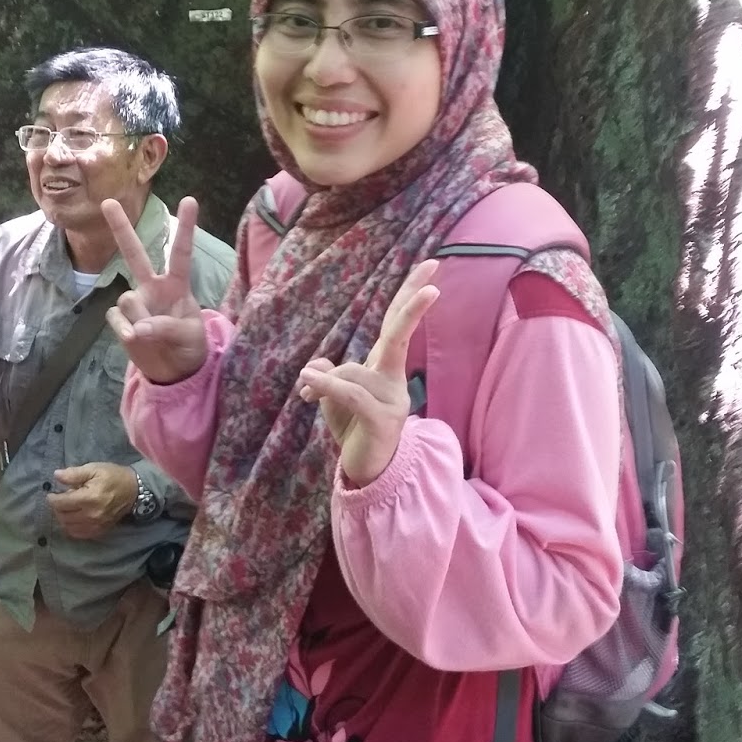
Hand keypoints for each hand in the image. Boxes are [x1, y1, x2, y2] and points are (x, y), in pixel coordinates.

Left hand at [48, 463, 138, 538]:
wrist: (134, 490)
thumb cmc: (113, 476)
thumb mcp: (94, 469)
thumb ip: (74, 474)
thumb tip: (56, 475)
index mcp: (89, 498)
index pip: (61, 503)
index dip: (52, 499)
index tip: (51, 494)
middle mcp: (91, 514)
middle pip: (63, 516)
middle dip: (57, 508)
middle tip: (60, 499)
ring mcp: (95, 525)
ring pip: (68, 527)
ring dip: (63, 518)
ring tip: (67, 508)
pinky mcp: (99, 531)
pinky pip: (78, 534)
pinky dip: (72, 528)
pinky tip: (73, 519)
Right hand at [102, 196, 208, 384]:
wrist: (173, 372)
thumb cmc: (189, 346)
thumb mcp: (188, 336)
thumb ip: (165, 328)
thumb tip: (137, 329)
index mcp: (177, 285)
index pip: (181, 253)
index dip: (186, 228)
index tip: (189, 199)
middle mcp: (153, 287)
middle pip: (135, 254)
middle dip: (121, 228)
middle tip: (108, 202)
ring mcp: (135, 302)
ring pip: (128, 298)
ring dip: (139, 318)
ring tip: (152, 335)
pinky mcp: (121, 320)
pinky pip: (115, 316)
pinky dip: (123, 328)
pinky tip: (131, 338)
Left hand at [298, 261, 439, 487]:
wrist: (369, 474)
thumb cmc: (355, 430)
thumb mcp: (335, 398)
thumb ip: (328, 375)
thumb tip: (316, 364)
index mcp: (386, 367)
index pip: (397, 323)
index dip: (410, 294)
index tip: (430, 266)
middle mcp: (394, 378)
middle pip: (401, 332)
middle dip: (414, 302)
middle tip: (434, 275)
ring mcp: (393, 399)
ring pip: (353, 371)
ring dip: (323, 382)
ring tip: (308, 393)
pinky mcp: (383, 420)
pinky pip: (350, 393)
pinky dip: (325, 386)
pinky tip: (308, 384)